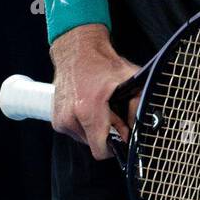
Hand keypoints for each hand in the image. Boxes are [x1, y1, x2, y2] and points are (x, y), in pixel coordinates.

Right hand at [49, 23, 140, 160]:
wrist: (76, 50)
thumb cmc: (100, 62)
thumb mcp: (128, 78)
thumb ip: (138, 102)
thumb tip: (142, 124)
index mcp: (88, 109)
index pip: (100, 150)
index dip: (115, 145)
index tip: (121, 133)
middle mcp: (70, 118)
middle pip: (95, 144)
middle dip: (107, 134)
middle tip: (113, 114)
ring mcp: (61, 120)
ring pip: (85, 139)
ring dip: (95, 129)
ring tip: (101, 108)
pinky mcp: (57, 120)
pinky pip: (76, 132)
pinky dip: (85, 124)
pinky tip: (89, 107)